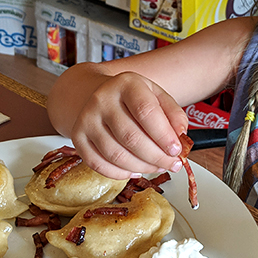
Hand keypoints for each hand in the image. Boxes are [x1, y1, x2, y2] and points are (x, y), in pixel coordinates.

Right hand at [68, 71, 187, 180]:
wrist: (96, 94)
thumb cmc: (131, 98)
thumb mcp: (156, 95)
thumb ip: (173, 114)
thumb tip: (181, 136)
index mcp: (126, 84)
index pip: (146, 111)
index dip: (163, 135)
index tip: (176, 150)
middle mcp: (102, 100)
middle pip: (131, 137)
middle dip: (156, 157)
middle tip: (171, 164)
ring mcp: (87, 119)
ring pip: (116, 154)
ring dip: (141, 167)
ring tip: (156, 167)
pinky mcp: (77, 137)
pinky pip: (98, 164)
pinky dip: (120, 173)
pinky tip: (135, 170)